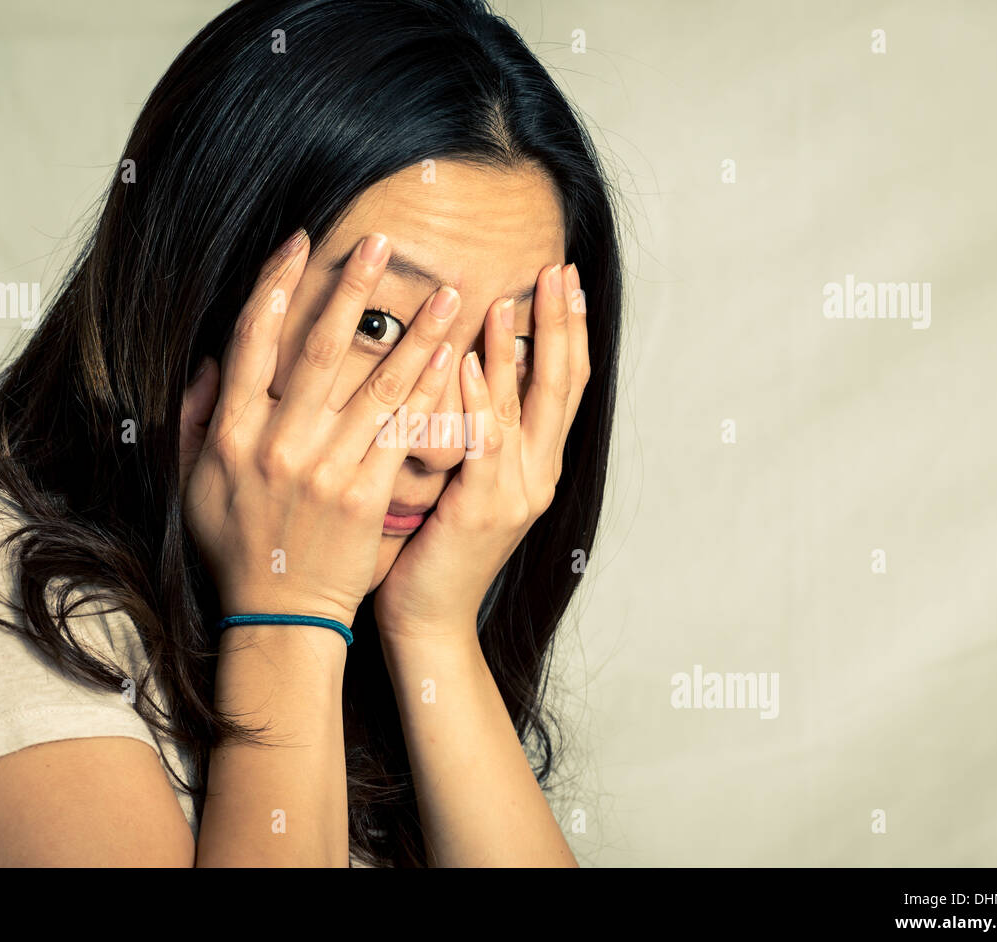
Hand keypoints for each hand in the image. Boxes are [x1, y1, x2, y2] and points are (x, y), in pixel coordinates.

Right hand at [179, 230, 460, 625]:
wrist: (279, 613)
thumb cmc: (237, 545)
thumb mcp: (196, 481)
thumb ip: (199, 416)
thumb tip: (214, 358)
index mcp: (232, 433)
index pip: (252, 340)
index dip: (275, 285)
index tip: (300, 243)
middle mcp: (277, 444)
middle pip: (316, 348)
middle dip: (351, 288)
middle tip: (381, 241)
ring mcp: (324, 470)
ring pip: (374, 385)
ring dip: (415, 334)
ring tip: (449, 295)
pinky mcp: (365, 495)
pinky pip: (402, 432)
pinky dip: (430, 393)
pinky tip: (455, 360)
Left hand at [374, 262, 589, 639]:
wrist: (428, 617)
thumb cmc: (433, 545)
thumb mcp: (463, 479)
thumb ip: (473, 429)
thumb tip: (466, 365)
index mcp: (537, 464)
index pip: (564, 383)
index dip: (568, 329)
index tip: (562, 277)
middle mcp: (539, 473)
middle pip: (563, 384)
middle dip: (562, 322)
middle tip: (558, 268)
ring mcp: (517, 492)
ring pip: (530, 406)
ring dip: (523, 345)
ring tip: (515, 292)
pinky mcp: (483, 509)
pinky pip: (487, 442)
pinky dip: (485, 397)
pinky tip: (477, 357)